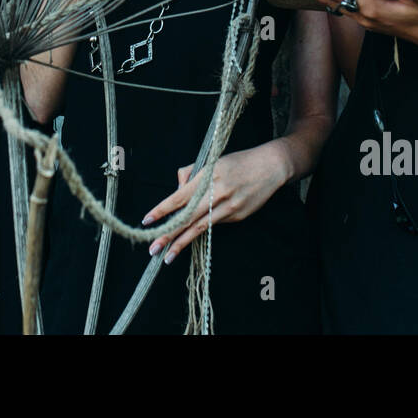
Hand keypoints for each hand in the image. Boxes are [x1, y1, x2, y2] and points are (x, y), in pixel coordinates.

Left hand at [141, 144, 289, 262]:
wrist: (270, 166)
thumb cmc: (238, 161)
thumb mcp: (212, 160)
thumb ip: (191, 174)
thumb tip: (177, 190)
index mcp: (209, 175)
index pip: (180, 196)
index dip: (162, 210)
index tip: (147, 221)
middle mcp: (218, 192)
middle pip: (188, 217)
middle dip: (168, 234)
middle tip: (152, 248)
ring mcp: (230, 206)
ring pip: (201, 227)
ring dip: (182, 242)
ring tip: (168, 256)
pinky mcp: (239, 216)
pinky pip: (215, 224)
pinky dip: (200, 230)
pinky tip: (189, 238)